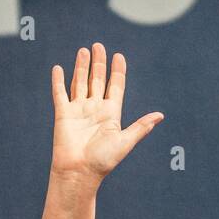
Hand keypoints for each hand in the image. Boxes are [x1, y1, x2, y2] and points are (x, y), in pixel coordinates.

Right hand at [49, 42, 163, 184]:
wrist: (80, 172)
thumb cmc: (103, 161)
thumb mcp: (125, 142)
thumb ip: (141, 127)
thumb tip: (160, 115)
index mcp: (111, 114)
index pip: (115, 87)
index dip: (117, 71)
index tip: (118, 56)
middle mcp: (95, 109)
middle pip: (97, 80)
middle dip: (99, 63)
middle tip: (99, 46)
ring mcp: (78, 111)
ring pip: (80, 83)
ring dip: (81, 67)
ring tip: (84, 50)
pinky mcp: (63, 114)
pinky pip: (60, 93)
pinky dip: (59, 81)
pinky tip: (59, 68)